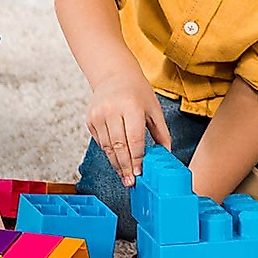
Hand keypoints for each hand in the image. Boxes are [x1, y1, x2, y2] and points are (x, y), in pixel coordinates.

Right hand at [85, 69, 170, 186]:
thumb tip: (167, 154)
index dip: (136, 159)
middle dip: (125, 167)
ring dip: (116, 164)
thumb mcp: (154, 109)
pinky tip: (116, 160)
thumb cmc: (137, 91)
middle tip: (131, 182)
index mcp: (131, 107)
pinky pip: (100, 141)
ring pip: (107, 147)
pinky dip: (108, 152)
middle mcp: (112, 110)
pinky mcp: (90, 119)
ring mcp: (98, 115)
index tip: (139, 174)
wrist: (114, 74)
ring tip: (124, 176)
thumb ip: (162, 133)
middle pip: (118, 146)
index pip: (134, 139)